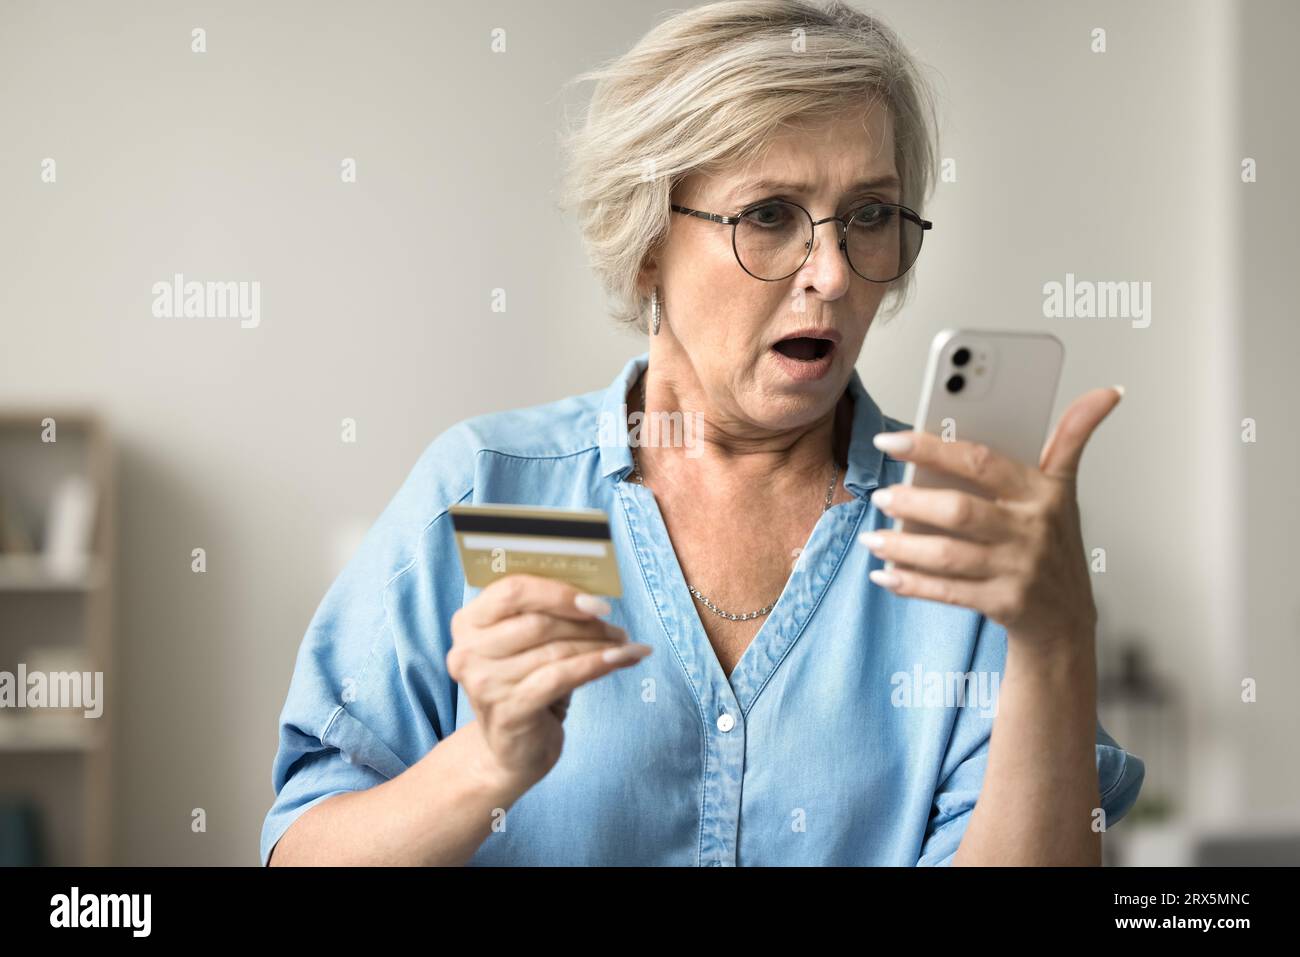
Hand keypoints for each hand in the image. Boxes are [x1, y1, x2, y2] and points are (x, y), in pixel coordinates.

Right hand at [447, 574, 651, 791]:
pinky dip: (597, 665)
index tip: (596, 601)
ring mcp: (485, 683)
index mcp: (468, 622)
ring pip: (555, 650)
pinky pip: (562, 677)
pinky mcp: (508, 711)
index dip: (557, 591)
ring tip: (625, 645)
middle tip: (618, 629)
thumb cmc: (524, 686)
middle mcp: (468, 651)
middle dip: (586, 624)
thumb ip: (545, 615)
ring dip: (599, 645)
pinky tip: (622, 660)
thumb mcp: (526, 646)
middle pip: (539, 622)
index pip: (512, 590)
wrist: (510, 752)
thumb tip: (596, 596)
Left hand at [859, 387, 1122, 650]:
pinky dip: (912, 584)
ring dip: (904, 547)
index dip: (931, 447)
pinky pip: (948, 592)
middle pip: (961, 511)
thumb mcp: (1065, 489)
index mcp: (1040, 493)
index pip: (979, 461)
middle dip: (914, 502)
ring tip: (872, 538)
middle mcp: (1030, 530)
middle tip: (882, 496)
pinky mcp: (1003, 604)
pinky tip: (885, 574)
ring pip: (949, 555)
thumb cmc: (1054, 545)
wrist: (1068, 620)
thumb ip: (1072, 438)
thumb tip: (1107, 392)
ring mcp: (1018, 570)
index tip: (889, 440)